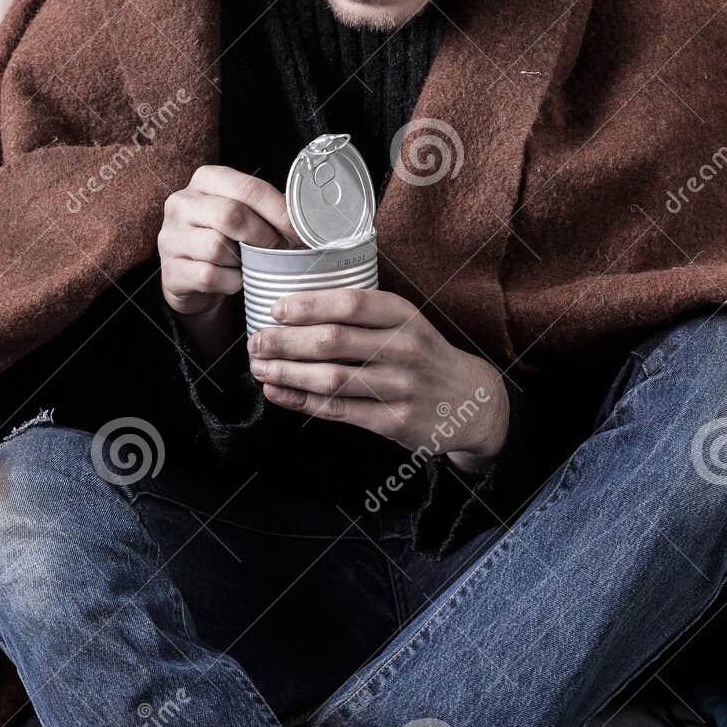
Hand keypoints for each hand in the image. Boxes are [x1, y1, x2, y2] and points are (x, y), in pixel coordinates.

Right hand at [159, 166, 295, 351]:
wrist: (193, 279)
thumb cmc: (227, 241)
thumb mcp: (244, 216)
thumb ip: (267, 210)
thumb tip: (309, 221)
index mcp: (206, 180)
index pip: (248, 188)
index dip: (280, 211)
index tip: (303, 232)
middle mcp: (181, 203)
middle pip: (230, 214)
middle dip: (264, 236)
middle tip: (281, 251)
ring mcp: (170, 237)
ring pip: (217, 247)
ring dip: (244, 261)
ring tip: (252, 265)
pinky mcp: (169, 270)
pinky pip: (209, 275)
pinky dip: (231, 282)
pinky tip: (236, 280)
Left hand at [247, 288, 509, 474]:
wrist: (471, 401)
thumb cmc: (424, 356)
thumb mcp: (407, 323)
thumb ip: (363, 315)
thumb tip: (296, 308)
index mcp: (404, 317)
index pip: (351, 304)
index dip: (308, 305)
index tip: (276, 308)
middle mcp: (404, 349)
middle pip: (333, 341)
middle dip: (285, 341)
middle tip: (256, 340)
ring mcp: (400, 388)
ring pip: (330, 378)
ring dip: (287, 372)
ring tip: (259, 366)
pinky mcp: (393, 421)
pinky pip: (337, 410)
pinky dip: (301, 400)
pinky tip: (277, 391)